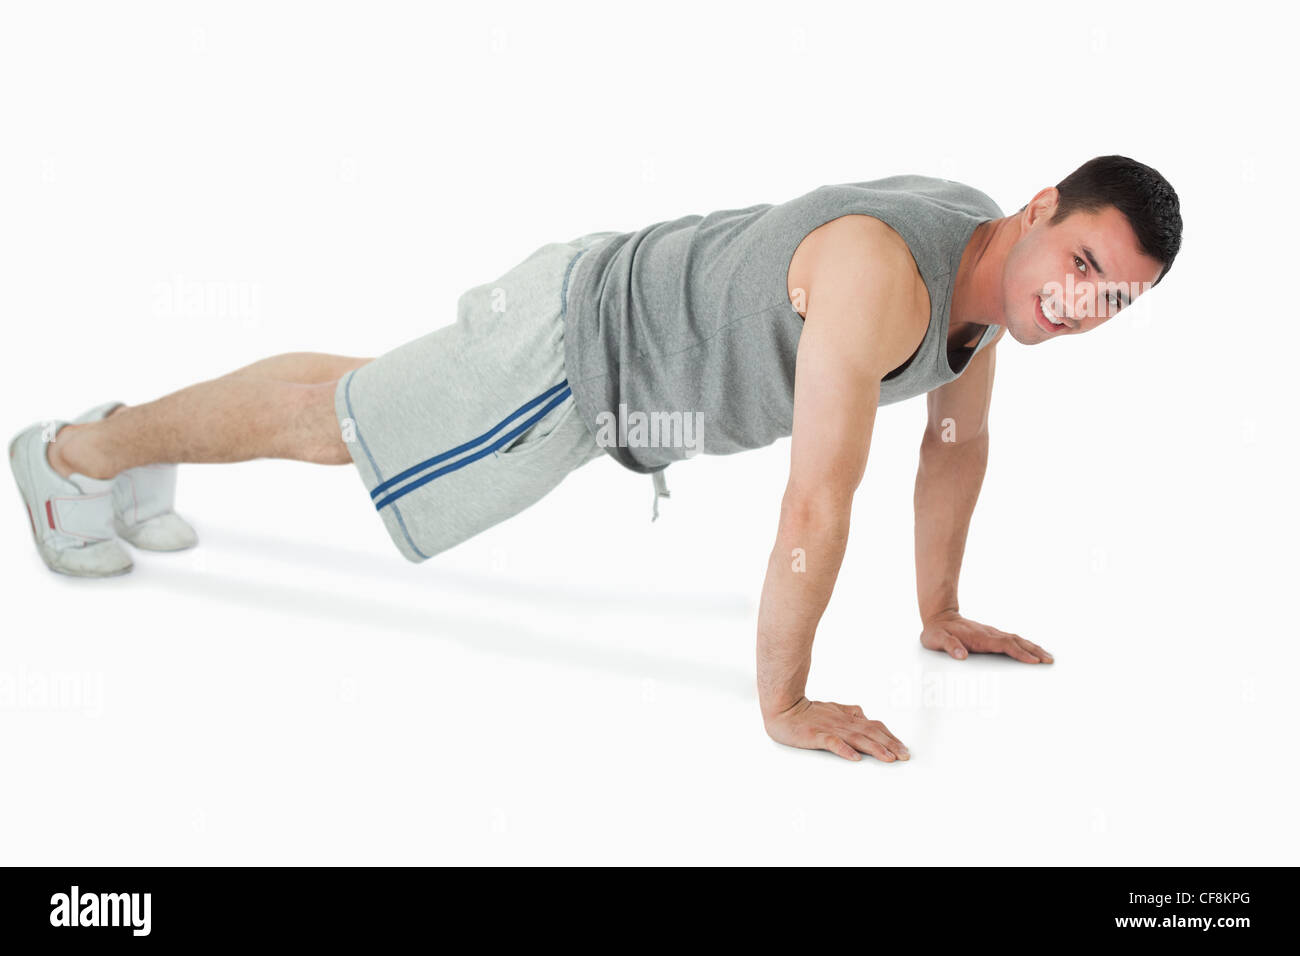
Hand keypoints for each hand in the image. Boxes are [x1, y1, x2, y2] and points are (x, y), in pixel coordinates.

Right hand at [764, 697, 909, 762]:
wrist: (783, 707)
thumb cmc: (807, 711)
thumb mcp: (832, 709)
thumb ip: (849, 712)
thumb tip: (864, 715)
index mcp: (847, 718)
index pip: (874, 727)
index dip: (890, 737)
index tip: (903, 749)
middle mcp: (843, 723)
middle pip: (871, 733)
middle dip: (890, 745)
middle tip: (905, 756)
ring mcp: (830, 728)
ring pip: (857, 738)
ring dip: (875, 749)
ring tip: (889, 758)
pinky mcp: (816, 735)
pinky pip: (832, 743)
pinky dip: (845, 750)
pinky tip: (855, 758)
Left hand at [919, 610, 1053, 662]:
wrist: (939, 617)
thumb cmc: (937, 632)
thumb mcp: (937, 640)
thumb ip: (949, 647)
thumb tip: (961, 656)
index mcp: (979, 637)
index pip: (1004, 644)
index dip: (1019, 653)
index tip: (1033, 661)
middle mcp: (989, 634)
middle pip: (1016, 641)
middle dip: (1034, 651)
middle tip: (1049, 660)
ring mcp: (991, 634)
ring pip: (1017, 640)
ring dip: (1033, 647)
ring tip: (1048, 656)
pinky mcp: (991, 636)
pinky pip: (1012, 640)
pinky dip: (1025, 645)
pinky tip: (1032, 651)